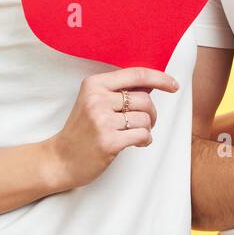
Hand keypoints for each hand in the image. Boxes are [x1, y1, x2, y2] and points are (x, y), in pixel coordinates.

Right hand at [46, 67, 179, 189]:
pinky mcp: (108, 141)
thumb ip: (121, 91)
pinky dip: (145, 140)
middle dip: (152, 113)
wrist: (60, 159)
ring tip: (136, 134)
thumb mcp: (94, 102)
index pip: (136, 75)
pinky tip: (136, 143)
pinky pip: (142, 135)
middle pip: (145, 99)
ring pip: (145, 119)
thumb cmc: (81, 130)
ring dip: (147, 128)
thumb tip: (154, 81)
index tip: (173, 85)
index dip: (160, 78)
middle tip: (146, 122)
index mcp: (94, 84)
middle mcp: (97, 99)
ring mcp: (102, 121)